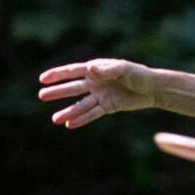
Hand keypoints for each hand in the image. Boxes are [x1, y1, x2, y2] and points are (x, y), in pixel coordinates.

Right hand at [38, 58, 157, 128]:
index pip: (72, 72)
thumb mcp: (124, 69)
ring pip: (80, 104)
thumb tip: (90, 70)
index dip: (57, 75)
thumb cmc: (139, 74)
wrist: (152, 88)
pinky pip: (92, 114)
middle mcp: (95, 82)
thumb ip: (107, 70)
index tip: (42, 79)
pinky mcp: (108, 107)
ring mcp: (100, 95)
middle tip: (41, 96)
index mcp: (96, 69)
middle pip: (72, 88)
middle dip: (57, 92)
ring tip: (54, 119)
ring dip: (68, 112)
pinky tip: (70, 124)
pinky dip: (82, 119)